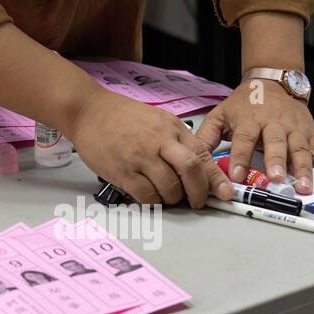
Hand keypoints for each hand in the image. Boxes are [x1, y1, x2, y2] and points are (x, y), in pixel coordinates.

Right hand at [68, 90, 233, 207]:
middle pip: (191, 170)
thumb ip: (177, 141)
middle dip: (198, 192)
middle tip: (196, 202)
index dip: (216, 178)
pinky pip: (146, 195)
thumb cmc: (123, 117)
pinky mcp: (123, 171)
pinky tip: (150, 198)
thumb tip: (197, 167)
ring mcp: (141, 156)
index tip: (224, 193)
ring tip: (168, 198)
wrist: (89, 110)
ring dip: (173, 199)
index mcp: (172, 128)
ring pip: (169, 187)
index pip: (202, 155)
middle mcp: (160, 141)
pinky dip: (153, 202)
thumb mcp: (158, 120)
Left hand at [195, 81, 313, 193]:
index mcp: (250, 120)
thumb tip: (190, 157)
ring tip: (306, 187)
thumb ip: (205, 136)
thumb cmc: (244, 102)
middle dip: (277, 162)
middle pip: (276, 144)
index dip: (238, 158)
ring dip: (304, 168)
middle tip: (278, 179)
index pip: (242, 140)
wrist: (272, 80)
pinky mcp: (310, 132)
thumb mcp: (221, 114)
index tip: (234, 176)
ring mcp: (295, 128)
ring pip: (301, 149)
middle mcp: (274, 124)